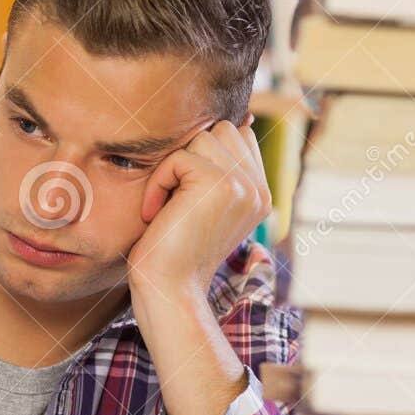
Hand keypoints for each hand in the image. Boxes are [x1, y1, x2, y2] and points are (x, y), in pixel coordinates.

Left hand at [126, 115, 269, 302]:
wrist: (168, 292)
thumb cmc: (170, 253)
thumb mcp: (198, 208)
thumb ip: (213, 171)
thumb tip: (223, 122)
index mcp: (259, 194)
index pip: (239, 137)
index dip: (204, 155)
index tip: (184, 196)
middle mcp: (258, 189)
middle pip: (223, 130)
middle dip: (190, 157)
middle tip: (174, 201)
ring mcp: (244, 186)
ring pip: (204, 137)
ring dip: (173, 168)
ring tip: (166, 207)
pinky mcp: (219, 185)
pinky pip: (180, 156)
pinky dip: (158, 182)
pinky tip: (156, 214)